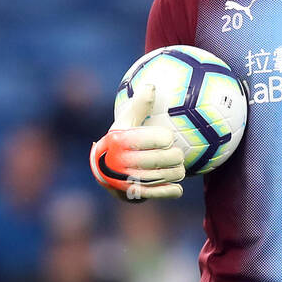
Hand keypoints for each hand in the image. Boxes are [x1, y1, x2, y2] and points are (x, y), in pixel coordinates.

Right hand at [89, 82, 185, 200]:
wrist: (102, 171)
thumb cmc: (119, 141)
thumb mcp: (124, 122)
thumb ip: (139, 105)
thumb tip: (151, 85)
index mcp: (122, 141)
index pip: (158, 139)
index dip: (166, 139)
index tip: (167, 138)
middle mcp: (125, 162)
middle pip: (167, 158)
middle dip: (176, 155)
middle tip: (177, 154)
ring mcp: (131, 180)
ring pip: (169, 175)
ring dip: (178, 172)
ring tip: (179, 168)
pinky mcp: (137, 195)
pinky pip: (164, 193)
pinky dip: (172, 190)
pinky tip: (177, 188)